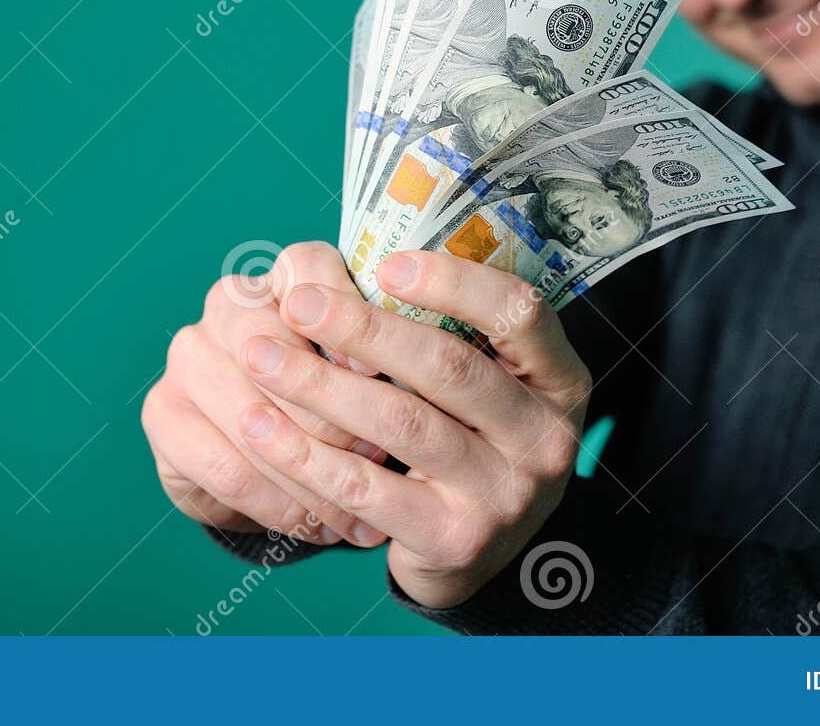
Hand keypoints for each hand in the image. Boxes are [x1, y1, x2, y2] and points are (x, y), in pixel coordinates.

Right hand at [140, 243, 388, 546]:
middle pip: (273, 346)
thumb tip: (414, 380)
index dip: (344, 316)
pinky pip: (227, 467)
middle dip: (331, 410)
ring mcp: (189, 354)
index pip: (307, 269)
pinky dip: (280, 504)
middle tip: (378, 455)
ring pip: (252, 417)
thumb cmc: (340, 411)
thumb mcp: (371, 382)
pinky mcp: (163, 412)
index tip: (378, 369)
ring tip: (358, 506)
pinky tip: (316, 525)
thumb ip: (382, 366)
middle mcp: (229, 304)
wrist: (270, 467)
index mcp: (284, 278)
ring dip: (310, 469)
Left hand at [235, 250, 591, 607]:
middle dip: (363, 327)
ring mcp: (503, 494)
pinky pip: (366, 488)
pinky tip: (260, 426)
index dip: (454, 283)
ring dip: (320, 384)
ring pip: (400, 423)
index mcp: (559, 379)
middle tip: (298, 303)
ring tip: (260, 356)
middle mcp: (544, 437)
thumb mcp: (487, 383)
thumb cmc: (469, 437)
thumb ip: (445, 330)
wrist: (478, 553)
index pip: (520, 314)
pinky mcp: (454, 540)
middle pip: (448, 367)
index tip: (386, 264)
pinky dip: (305, 454)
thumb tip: (347, 267)